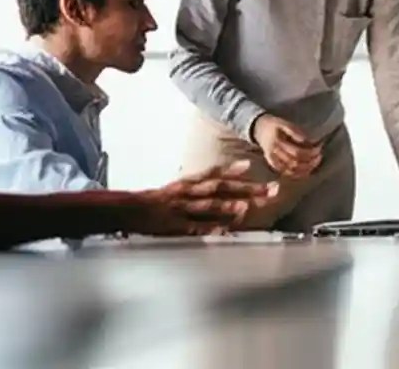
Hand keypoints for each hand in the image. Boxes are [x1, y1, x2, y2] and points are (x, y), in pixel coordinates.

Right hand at [129, 159, 280, 235]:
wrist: (128, 210)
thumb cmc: (156, 200)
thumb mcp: (178, 187)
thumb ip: (199, 186)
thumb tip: (224, 187)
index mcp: (189, 182)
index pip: (214, 174)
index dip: (233, 170)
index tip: (251, 166)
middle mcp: (189, 192)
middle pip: (221, 188)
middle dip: (247, 188)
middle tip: (270, 189)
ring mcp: (182, 209)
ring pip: (208, 206)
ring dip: (228, 206)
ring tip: (246, 207)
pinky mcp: (175, 226)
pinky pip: (194, 228)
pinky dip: (208, 229)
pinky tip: (222, 233)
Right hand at [252, 114, 320, 178]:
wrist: (259, 129)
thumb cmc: (275, 125)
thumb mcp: (284, 124)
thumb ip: (295, 132)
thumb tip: (308, 141)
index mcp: (277, 142)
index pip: (297, 152)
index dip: (310, 152)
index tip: (319, 148)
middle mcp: (274, 154)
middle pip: (295, 163)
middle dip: (310, 162)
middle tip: (320, 156)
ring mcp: (273, 161)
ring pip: (291, 170)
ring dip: (306, 169)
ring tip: (315, 163)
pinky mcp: (273, 165)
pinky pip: (286, 173)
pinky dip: (297, 174)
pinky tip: (306, 171)